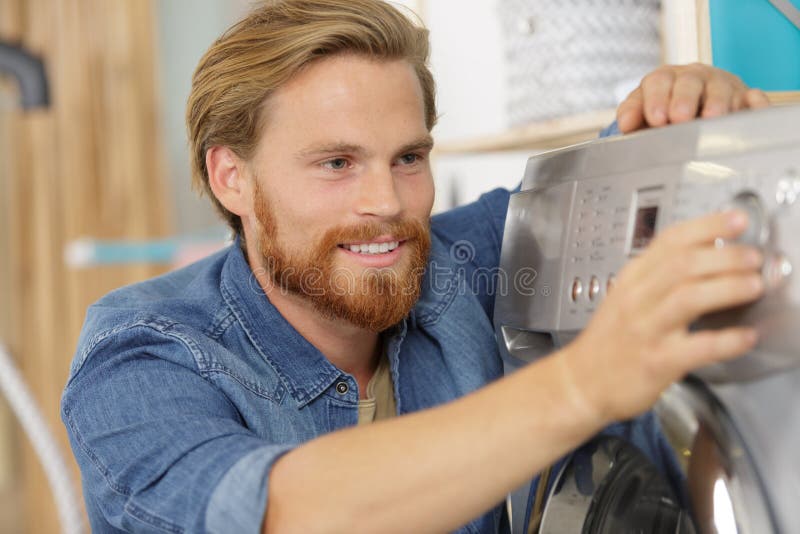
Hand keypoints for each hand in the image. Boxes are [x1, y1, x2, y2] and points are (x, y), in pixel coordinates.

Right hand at [561, 210, 763, 422]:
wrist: (581, 381)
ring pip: (689, 297)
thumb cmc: (609, 341)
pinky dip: (727, 341)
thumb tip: (710, 255)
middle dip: (726, 256)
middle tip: (753, 257)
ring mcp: (647, 330)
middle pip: (684, 264)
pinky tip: (746, 336)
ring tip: (754, 285)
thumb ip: (660, 276)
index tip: (737, 220)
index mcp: (633, 279)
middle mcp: (638, 299)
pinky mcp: (657, 362)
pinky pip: (698, 347)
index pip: (670, 241)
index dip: (708, 226)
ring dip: (728, 287)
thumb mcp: (626, 297)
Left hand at [616, 63, 770, 133]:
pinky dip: (752, 103)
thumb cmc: (665, 112)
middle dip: (683, 100)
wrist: (696, 107)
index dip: (653, 100)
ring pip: (720, 89)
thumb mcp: (644, 113)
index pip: (657, 83)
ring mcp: (720, 86)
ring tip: (710, 118)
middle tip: (678, 118)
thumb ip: (633, 116)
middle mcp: (693, 78)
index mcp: (665, 79)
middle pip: (689, 82)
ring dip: (716, 103)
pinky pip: (752, 98)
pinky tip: (750, 109)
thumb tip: (625, 125)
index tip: (652, 120)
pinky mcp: (744, 98)